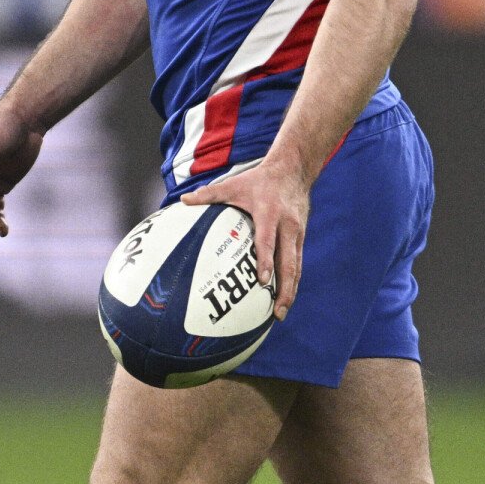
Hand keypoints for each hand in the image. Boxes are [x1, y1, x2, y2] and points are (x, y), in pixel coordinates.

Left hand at [181, 154, 309, 319]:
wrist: (293, 170)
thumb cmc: (259, 180)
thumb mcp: (234, 183)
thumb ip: (208, 193)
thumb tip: (183, 201)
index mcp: (269, 213)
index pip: (267, 241)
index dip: (266, 261)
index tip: (263, 281)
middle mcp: (286, 225)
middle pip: (288, 261)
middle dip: (284, 288)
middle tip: (277, 311)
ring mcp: (297, 233)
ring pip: (296, 266)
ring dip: (291, 291)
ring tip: (281, 313)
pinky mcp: (301, 237)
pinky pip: (298, 262)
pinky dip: (293, 281)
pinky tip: (285, 298)